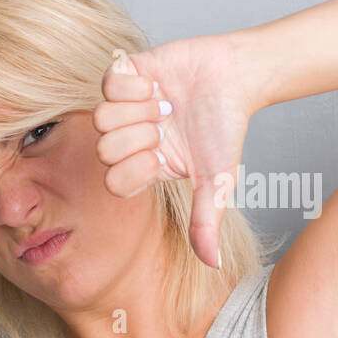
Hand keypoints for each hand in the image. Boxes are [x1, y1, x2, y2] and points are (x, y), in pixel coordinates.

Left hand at [93, 34, 257, 268]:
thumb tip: (211, 264)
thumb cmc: (226, 130)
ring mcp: (122, 106)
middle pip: (103, 150)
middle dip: (138, 138)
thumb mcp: (217, 181)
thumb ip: (206, 222)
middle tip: (164, 127)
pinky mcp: (124, 74)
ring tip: (162, 105)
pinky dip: (134, 84)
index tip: (162, 155)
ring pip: (101, 117)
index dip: (135, 169)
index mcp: (140, 166)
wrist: (237, 78)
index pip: (113, 182)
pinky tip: (155, 84)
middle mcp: (126, 139)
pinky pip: (108, 83)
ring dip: (138, 110)